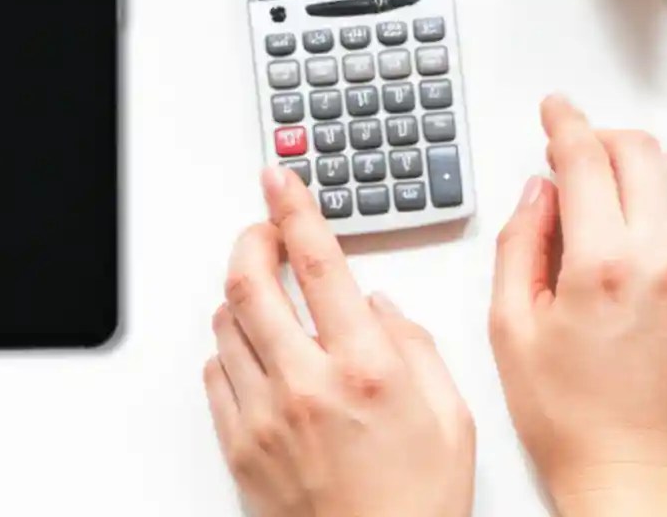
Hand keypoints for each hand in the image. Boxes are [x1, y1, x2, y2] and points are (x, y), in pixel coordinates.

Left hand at [204, 166, 474, 516]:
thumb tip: (377, 305)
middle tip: (263, 231)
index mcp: (366, 368)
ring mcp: (264, 415)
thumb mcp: (451, 415)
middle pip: (251, 282)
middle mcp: (306, 384)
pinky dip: (229, 350)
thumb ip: (414, 344)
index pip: (317, 263)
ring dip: (241, 295)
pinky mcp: (239, 446)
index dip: (295, 209)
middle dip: (252, 240)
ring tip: (265, 299)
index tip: (281, 182)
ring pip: (226, 324)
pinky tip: (257, 356)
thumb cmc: (416, 503)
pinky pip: (215, 373)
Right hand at [489, 96, 666, 516]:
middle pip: (642, 152)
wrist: (626, 466)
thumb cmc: (566, 411)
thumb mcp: (509, 325)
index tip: (553, 111)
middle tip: (572, 151)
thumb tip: (539, 190)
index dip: (563, 123)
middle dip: (601, 137)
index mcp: (603, 266)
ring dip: (644, 164)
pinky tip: (652, 218)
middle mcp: (664, 261)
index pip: (587, 159)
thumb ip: (520, 243)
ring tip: (610, 185)